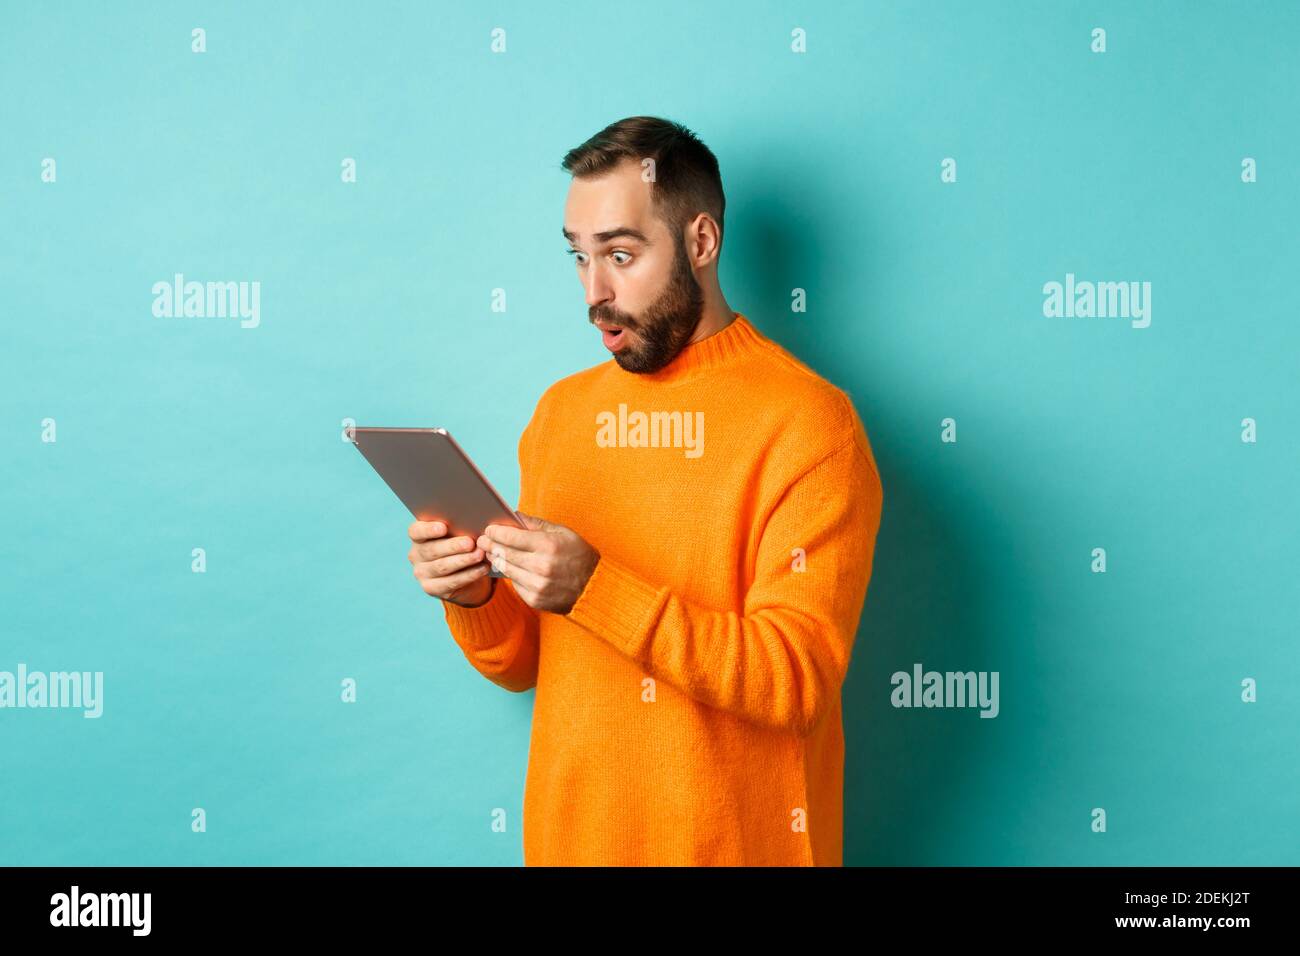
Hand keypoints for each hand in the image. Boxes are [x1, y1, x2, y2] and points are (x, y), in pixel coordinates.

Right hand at [407, 520, 493, 606]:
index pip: (416, 531)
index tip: (443, 527)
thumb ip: (460, 528)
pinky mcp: (431, 588)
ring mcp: (422, 573)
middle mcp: (416, 555)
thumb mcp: (458, 535)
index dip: (428, 529)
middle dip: (453, 546)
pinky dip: (469, 575)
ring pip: (442, 566)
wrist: (464, 575)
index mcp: (418, 537)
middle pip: (432, 549)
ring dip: (463, 560)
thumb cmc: (460, 546)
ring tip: (479, 555)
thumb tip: (474, 523)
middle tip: (470, 543)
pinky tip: (482, 568)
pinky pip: (451, 581)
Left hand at [478, 512, 599, 613]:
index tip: (489, 529)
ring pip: (506, 570)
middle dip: (490, 545)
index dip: (496, 532)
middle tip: (482, 540)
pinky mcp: (535, 599)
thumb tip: (514, 515)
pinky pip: (514, 584)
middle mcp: (541, 566)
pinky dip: (510, 575)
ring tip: (492, 552)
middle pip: (504, 553)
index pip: (511, 537)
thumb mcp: (563, 533)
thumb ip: (536, 524)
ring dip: (497, 560)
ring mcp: (537, 585)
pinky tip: (508, 567)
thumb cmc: (579, 556)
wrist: (594, 588)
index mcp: (548, 546)